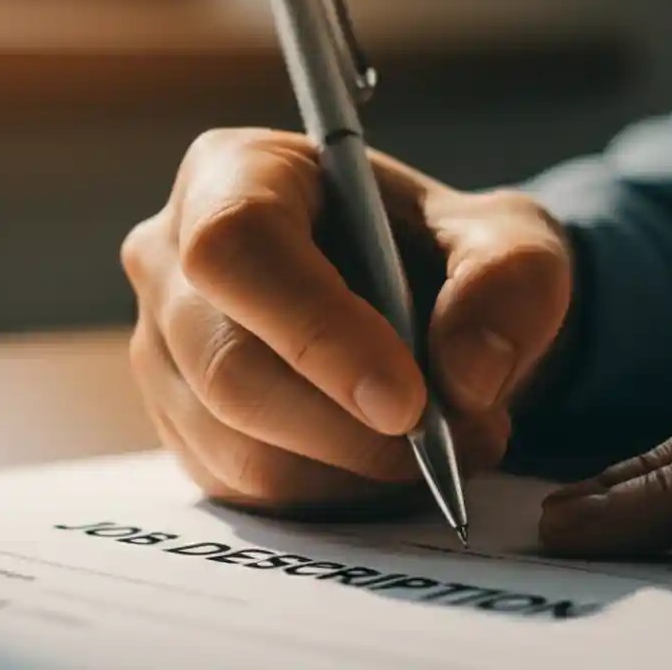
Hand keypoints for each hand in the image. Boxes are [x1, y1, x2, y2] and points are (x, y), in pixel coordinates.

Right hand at [122, 128, 571, 513]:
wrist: (416, 305)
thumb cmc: (441, 254)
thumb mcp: (509, 240)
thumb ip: (509, 284)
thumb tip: (466, 375)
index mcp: (233, 176)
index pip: (238, 248)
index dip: (315, 330)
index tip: (407, 400)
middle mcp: (171, 259)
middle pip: (227, 365)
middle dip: (349, 428)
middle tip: (454, 441)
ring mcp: (161, 349)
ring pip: (235, 444)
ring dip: (353, 470)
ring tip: (440, 448)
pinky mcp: (178, 424)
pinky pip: (243, 488)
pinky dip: (331, 495)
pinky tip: (386, 463)